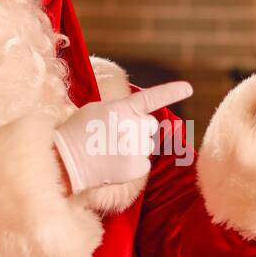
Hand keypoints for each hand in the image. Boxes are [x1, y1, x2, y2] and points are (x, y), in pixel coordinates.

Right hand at [52, 81, 192, 193]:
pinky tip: (114, 163)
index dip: (172, 92)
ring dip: (135, 147)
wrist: (66, 161)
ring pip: (147, 145)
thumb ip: (120, 109)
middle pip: (149, 126)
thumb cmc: (76, 132)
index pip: (152, 98)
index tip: (189, 88)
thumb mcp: (96, 109)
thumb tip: (134, 116)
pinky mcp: (138, 167)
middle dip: (138, 129)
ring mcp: (137, 148)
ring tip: (110, 151)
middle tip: (115, 136)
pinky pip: (143, 163)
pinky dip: (132, 165)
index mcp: (123, 108)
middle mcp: (134, 127)